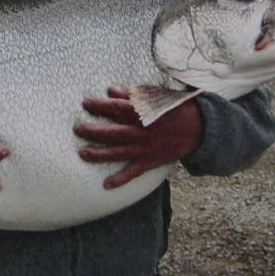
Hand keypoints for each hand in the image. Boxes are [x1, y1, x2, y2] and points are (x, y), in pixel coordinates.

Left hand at [74, 86, 201, 188]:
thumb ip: (131, 94)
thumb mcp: (155, 97)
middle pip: (111, 132)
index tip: (85, 103)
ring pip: (117, 152)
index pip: (115, 108)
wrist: (197, 128)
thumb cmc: (174, 108)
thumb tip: (110, 90)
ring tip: (82, 153)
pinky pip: (133, 172)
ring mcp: (144, 148)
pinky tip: (106, 185)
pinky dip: (120, 179)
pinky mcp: (150, 161)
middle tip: (77, 129)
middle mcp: (140, 132)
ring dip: (98, 154)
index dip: (99, 105)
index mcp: (142, 113)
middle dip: (92, 131)